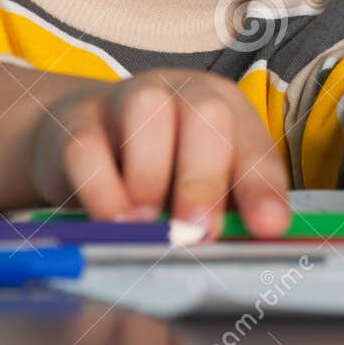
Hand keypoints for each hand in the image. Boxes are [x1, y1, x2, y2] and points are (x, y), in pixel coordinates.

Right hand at [30, 67, 289, 237]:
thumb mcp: (199, 189)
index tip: (268, 228)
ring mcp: (125, 100)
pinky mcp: (76, 122)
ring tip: (149, 225)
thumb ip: (222, 212)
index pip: (254, 146)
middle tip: (198, 232)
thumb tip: (243, 249)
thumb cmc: (160, 172)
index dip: (263, 187)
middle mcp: (181, 95)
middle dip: (205, 179)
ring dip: (151, 174)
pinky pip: (86, 146)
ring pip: (146, 111)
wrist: (82, 139)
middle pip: (206, 114)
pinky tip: (112, 223)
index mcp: (226, 110)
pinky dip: (100, 188)